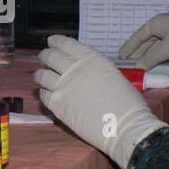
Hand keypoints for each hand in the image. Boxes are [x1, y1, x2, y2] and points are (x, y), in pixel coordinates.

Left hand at [34, 35, 165, 168]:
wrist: (124, 126)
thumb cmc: (128, 103)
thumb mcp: (114, 74)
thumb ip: (95, 68)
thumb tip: (84, 69)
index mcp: (91, 59)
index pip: (65, 44)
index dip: (55, 42)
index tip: (51, 42)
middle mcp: (75, 69)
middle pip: (50, 57)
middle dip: (45, 56)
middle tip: (44, 59)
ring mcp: (64, 87)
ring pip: (42, 75)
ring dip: (40, 75)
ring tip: (42, 77)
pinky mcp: (58, 105)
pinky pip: (43, 95)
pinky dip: (43, 93)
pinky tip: (48, 94)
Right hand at [118, 12, 168, 69]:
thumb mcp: (167, 49)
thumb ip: (151, 59)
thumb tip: (138, 67)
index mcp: (156, 23)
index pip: (138, 36)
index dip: (129, 47)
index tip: (121, 57)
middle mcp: (163, 26)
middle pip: (146, 42)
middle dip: (138, 53)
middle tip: (129, 65)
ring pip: (156, 47)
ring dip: (148, 57)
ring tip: (140, 67)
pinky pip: (165, 49)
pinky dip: (159, 57)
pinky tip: (155, 65)